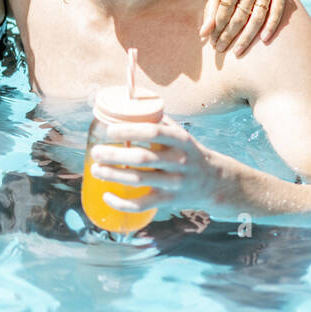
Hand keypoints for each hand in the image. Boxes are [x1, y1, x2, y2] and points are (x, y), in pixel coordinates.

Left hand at [87, 118, 223, 213]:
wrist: (216, 182)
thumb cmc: (188, 152)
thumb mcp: (180, 135)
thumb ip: (158, 122)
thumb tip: (126, 106)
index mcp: (181, 141)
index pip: (155, 132)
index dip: (130, 130)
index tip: (109, 131)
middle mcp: (179, 161)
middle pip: (142, 158)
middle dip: (115, 155)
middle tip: (95, 152)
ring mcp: (174, 183)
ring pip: (139, 180)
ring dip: (113, 175)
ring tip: (95, 169)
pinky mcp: (168, 201)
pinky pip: (141, 205)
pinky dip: (121, 203)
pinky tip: (106, 196)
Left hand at [200, 0, 287, 55]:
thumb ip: (210, 8)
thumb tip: (203, 34)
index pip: (225, 12)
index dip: (218, 29)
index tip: (212, 43)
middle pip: (241, 17)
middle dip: (230, 36)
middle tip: (221, 50)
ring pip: (258, 17)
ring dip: (248, 37)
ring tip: (238, 51)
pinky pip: (278, 10)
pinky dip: (272, 25)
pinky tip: (264, 40)